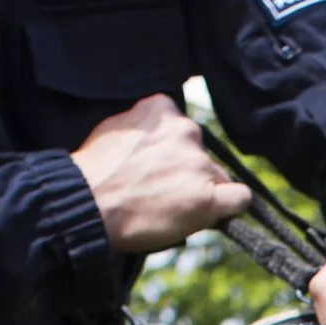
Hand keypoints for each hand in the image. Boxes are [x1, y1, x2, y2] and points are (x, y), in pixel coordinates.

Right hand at [72, 94, 252, 254]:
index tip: (157, 170)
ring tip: (168, 211)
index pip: (181, 130)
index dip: (173, 154)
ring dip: (200, 192)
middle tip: (160, 194)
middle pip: (201, 155)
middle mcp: (186, 131)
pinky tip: (211, 215)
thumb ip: (141, 128)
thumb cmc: (91, 173)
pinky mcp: (208, 197)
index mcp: (162, 110)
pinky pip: (240, 198)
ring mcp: (199, 164)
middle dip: (187, 173)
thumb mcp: (113, 130)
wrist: (85, 205)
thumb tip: (152, 139)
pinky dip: (230, 207)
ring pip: (217, 177)